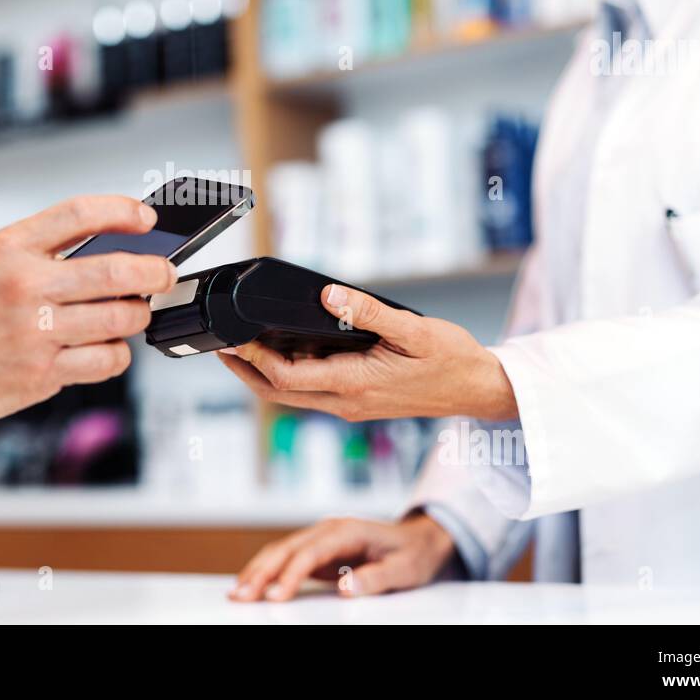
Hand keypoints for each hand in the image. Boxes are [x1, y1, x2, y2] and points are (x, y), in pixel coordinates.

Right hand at [0, 195, 176, 430]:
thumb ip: (36, 253)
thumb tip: (101, 251)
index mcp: (8, 249)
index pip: (80, 213)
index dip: (123, 211)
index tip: (146, 217)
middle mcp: (25, 286)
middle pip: (116, 271)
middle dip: (154, 271)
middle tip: (163, 273)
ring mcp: (36, 333)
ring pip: (120, 319)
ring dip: (137, 316)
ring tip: (132, 314)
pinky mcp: (42, 374)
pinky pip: (106, 362)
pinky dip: (117, 354)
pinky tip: (108, 349)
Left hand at [218, 283, 515, 421]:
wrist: (479, 390)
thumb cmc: (452, 360)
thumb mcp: (413, 329)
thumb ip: (369, 312)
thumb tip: (331, 295)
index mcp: (356, 384)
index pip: (287, 378)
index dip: (253, 361)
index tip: (230, 341)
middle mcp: (347, 402)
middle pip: (279, 394)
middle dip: (246, 371)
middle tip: (220, 346)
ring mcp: (352, 405)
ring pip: (293, 395)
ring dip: (264, 374)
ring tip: (243, 345)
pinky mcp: (358, 401)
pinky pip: (313, 392)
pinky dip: (291, 374)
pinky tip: (286, 350)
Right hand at [229, 514, 456, 600]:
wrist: (418, 539)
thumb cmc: (412, 555)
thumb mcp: (404, 570)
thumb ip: (376, 579)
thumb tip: (346, 589)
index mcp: (348, 531)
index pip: (311, 552)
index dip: (291, 574)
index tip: (276, 596)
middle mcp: (329, 529)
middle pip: (287, 548)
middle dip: (261, 571)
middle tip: (240, 596)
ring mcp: (320, 537)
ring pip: (281, 551)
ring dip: (257, 570)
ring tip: (237, 593)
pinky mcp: (317, 549)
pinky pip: (287, 558)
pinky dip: (267, 570)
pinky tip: (252, 584)